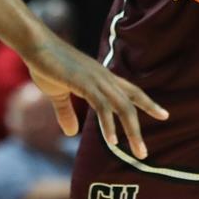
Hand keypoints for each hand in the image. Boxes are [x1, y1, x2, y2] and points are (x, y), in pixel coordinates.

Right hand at [23, 35, 168, 158]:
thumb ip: (66, 112)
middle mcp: (104, 78)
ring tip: (137, 152)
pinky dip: (109, 124)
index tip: (164, 115)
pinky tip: (112, 141)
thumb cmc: (46, 65)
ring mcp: (96, 80)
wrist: (35, 46)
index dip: (148, 103)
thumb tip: (71, 133)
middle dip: (140, 127)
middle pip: (132, 102)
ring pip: (123, 106)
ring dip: (132, 131)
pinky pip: (102, 106)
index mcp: (102, 78)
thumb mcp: (57, 93)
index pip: (132, 91)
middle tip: (145, 152)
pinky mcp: (84, 83)